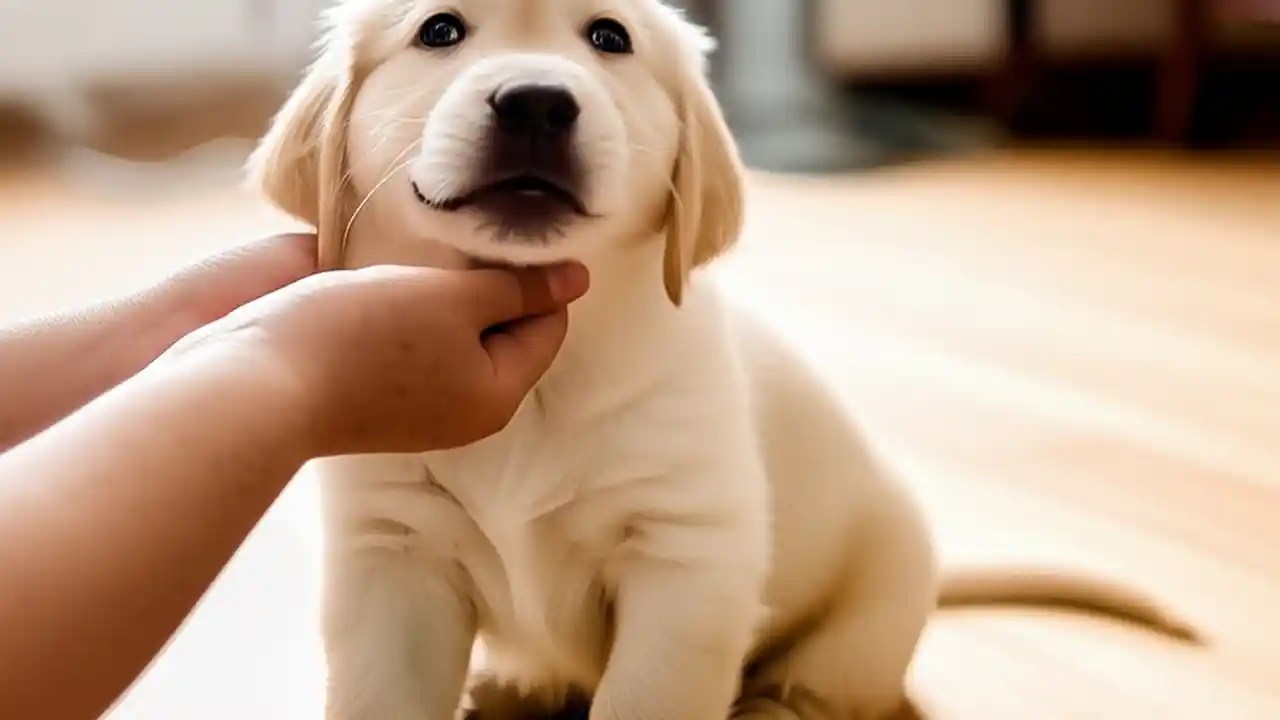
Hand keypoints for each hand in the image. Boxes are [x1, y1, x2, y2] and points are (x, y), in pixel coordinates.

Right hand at [161, 260, 589, 455]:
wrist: (250, 384)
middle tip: (460, 238)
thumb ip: (516, 288)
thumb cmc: (361, 337)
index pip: (548, 325)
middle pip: (501, 331)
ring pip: (453, 333)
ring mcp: (413, 408)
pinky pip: (410, 342)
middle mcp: (462, 411)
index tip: (505, 230)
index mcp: (496, 396)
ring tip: (418, 255)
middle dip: (488, 284)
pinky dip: (407, 309)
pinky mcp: (368, 394)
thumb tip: (577, 280)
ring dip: (443, 292)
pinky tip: (382, 281)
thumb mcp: (452, 300)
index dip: (536, 274)